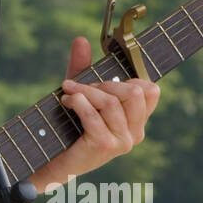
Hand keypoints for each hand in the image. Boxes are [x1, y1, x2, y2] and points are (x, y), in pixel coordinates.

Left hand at [29, 37, 159, 191]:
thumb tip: (81, 40)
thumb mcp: (79, 93)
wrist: (52, 163)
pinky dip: (78, 102)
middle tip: (79, 86)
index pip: (151, 90)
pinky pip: (94, 115)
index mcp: (136, 121)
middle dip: (104, 83)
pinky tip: (66, 101)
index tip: (102, 79)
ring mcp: (122, 142)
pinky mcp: (105, 147)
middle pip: (134, 91)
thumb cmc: (69, 128)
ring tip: (67, 93)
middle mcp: (135, 133)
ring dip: (85, 92)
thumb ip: (82, 68)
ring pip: (111, 102)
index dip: (128, 77)